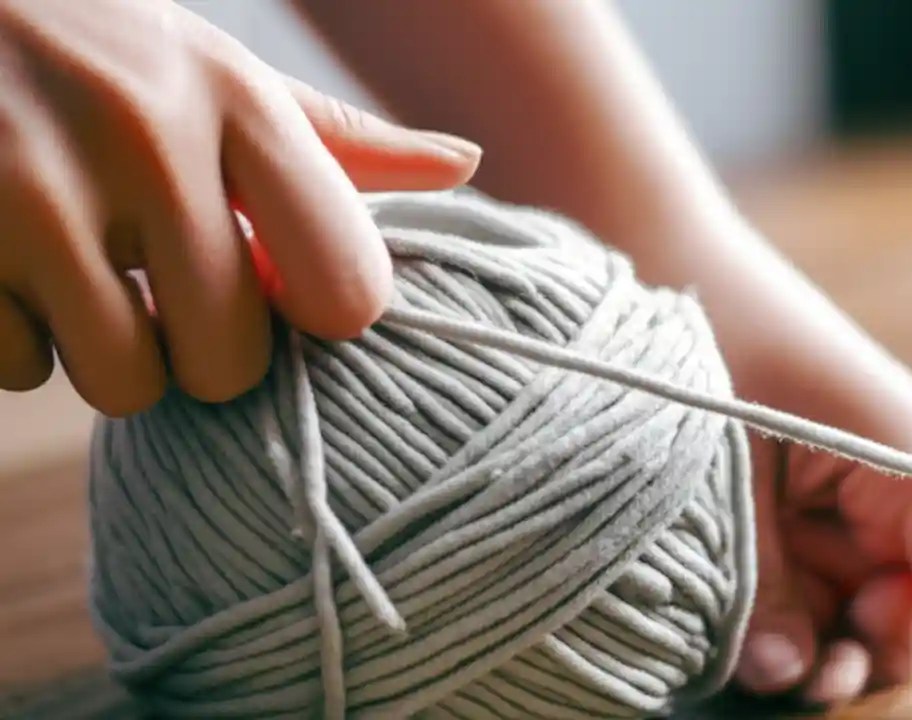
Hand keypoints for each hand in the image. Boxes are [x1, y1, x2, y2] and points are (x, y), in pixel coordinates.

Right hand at [0, 0, 479, 414]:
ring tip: (85, 278)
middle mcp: (144, 137)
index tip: (282, 289)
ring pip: (125, 384)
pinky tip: (11, 267)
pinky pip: (18, 372)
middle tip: (163, 291)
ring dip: (110, 355)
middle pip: (231, 361)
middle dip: (200, 350)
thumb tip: (466, 164)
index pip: (344, 286)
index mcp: (238, 100)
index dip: (320, 316)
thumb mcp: (221, 75)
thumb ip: (338, 141)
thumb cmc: (102, 56)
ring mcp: (28, 187)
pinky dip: (19, 342)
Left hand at [731, 327, 911, 717]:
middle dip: (863, 654)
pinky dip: (777, 611)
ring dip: (810, 641)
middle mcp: (893, 489)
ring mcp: (846, 501)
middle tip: (800, 669)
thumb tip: (789, 681)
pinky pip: (808, 585)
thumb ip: (763, 585)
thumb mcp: (730, 475)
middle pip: (911, 615)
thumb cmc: (709, 345)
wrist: (663, 263)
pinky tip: (732, 601)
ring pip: (852, 612)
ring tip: (752, 641)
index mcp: (905, 462)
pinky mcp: (801, 508)